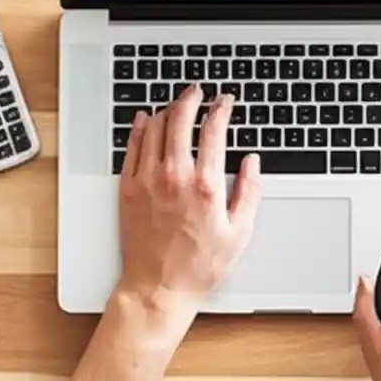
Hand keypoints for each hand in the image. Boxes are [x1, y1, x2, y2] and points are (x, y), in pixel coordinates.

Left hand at [114, 85, 261, 326]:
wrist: (158, 289)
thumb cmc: (198, 267)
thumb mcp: (239, 233)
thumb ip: (249, 192)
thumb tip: (252, 163)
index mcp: (205, 186)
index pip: (213, 130)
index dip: (221, 108)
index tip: (225, 101)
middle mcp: (174, 177)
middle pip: (180, 119)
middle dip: (191, 98)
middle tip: (198, 91)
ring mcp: (147, 181)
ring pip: (155, 128)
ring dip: (168, 109)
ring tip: (177, 103)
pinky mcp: (128, 189)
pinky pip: (132, 147)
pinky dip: (140, 128)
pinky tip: (146, 120)